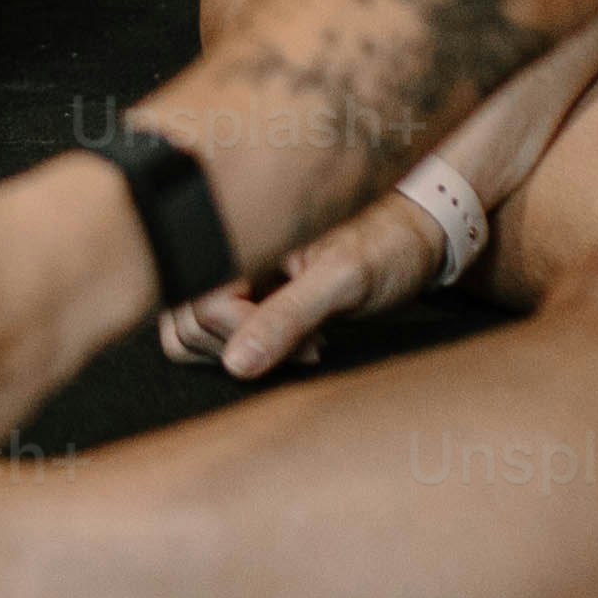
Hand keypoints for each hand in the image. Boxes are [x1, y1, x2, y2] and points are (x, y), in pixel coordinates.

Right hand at [155, 190, 444, 378]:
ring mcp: (229, 274)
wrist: (414, 234)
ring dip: (240, 352)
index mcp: (238, 234)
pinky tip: (293, 340)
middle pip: (183, 322)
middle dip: (244, 346)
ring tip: (301, 343)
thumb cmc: (388, 245)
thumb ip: (287, 316)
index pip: (198, 304)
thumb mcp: (343, 280)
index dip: (247, 333)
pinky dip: (244, 349)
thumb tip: (236, 363)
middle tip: (310, 344)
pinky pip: (210, 333)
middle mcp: (224, 252)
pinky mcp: (242, 292)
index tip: (310, 340)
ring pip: (186, 331)